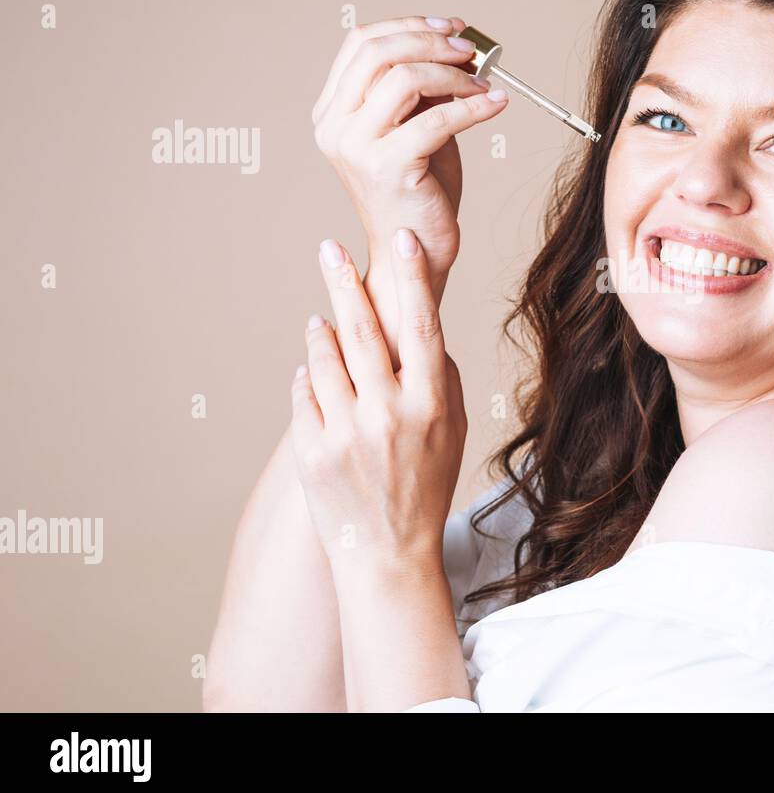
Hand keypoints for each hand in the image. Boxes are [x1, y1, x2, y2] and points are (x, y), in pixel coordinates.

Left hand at [289, 230, 467, 571]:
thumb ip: (440, 378)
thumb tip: (420, 330)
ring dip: (321, 331)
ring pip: (322, 357)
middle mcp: (389, 414)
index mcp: (431, 404)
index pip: (420, 326)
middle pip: (361, 329)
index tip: (402, 238)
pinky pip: (303, 393)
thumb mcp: (453, 432)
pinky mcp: (311, 450)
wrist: (388, 554)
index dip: (412, 278)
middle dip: (344, 280)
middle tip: (329, 248)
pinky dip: (307, 377)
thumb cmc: (426, 485)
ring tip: (321, 320)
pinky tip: (315, 376)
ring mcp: (346, 432)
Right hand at [311, 15, 508, 358]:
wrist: (414, 253)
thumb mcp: (416, 126)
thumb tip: (453, 46)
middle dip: (432, 42)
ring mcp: (356, 146)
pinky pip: (436, 118)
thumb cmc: (419, 190)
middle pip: (379, 52)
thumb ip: (421, 88)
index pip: (361, 43)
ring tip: (485, 84)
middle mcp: (334, 126)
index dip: (408, 26)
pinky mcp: (387, 167)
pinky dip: (473, 106)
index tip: (451, 27)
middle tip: (472, 50)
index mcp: (332, 110)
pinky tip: (497, 105)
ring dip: (454, 74)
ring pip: (404, 78)